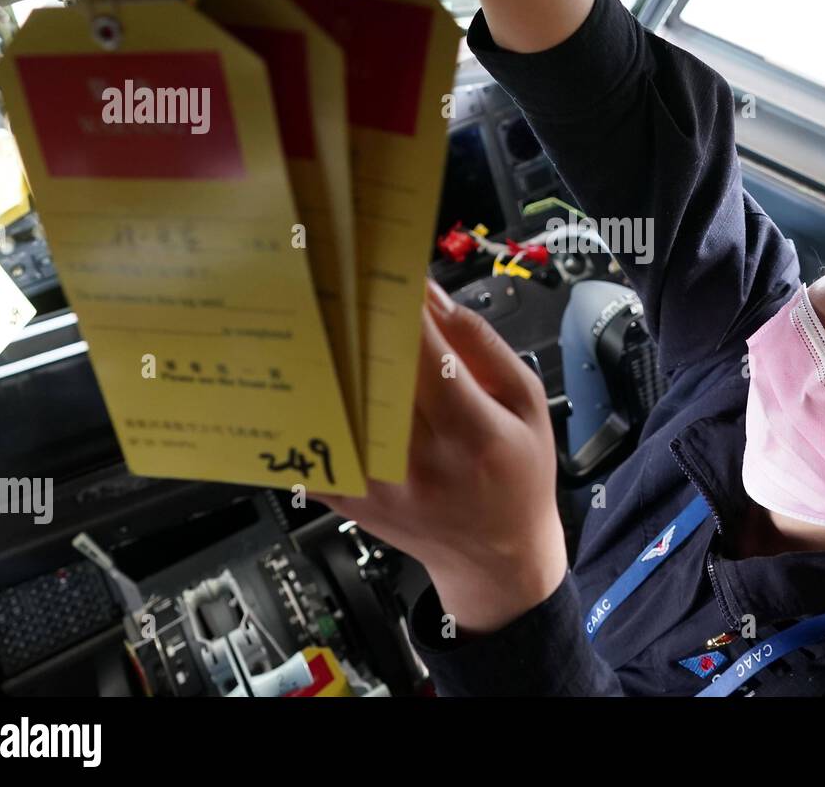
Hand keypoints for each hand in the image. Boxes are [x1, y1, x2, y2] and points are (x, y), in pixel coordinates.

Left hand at [320, 279, 566, 634]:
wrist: (497, 556)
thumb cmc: (519, 475)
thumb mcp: (528, 404)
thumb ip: (484, 348)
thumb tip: (434, 299)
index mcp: (473, 431)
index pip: (426, 355)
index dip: (401, 309)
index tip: (383, 270)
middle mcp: (421, 460)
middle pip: (371, 374)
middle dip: (355, 323)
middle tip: (338, 280)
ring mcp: (379, 484)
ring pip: (336, 405)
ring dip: (321, 358)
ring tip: (314, 318)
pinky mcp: (352, 500)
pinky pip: (312, 448)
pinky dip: (302, 411)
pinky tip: (296, 378)